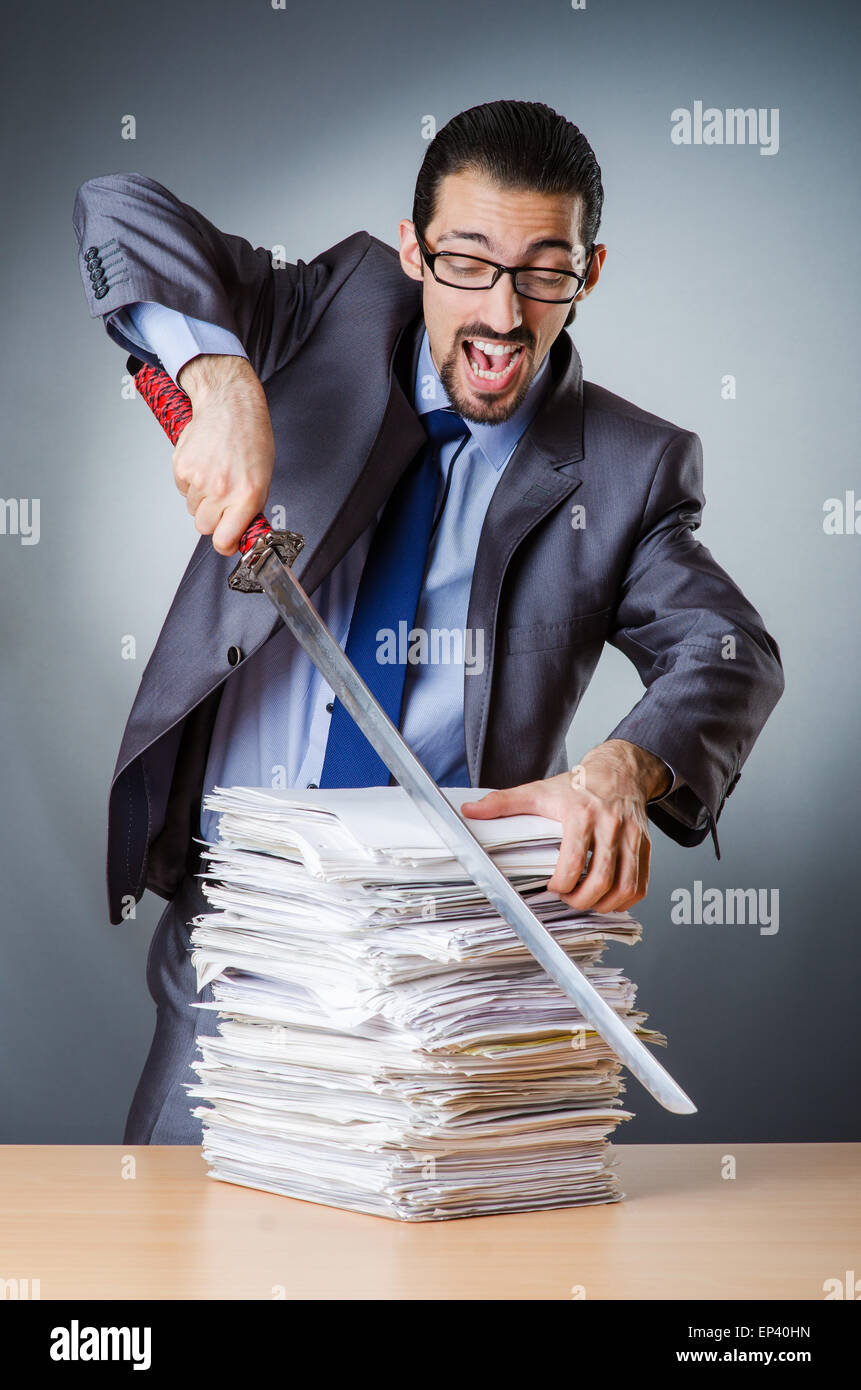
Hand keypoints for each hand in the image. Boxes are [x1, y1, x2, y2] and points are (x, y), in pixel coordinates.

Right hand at [173, 353, 274, 554]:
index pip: (225, 540)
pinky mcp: (181, 466)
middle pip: (204, 527)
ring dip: (201, 499)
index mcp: (247, 495)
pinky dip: (190, 482)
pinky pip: (182, 489)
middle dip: (212, 519)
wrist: (229, 404)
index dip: (225, 544)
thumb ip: (251, 507)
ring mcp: (199, 478)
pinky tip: (204, 464)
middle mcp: (222, 489)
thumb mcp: (264, 476)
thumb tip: (242, 531)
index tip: (227, 541)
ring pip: (192, 508)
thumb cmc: (251, 436)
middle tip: (222, 502)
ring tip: (215, 475)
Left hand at [461, 740, 671, 913]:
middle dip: (581, 899)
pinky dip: (626, 900)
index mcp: (581, 814)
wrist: (620, 770)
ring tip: (588, 902)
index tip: (551, 887)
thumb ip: (504, 802)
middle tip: (568, 898)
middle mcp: (610, 826)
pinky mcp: (644, 846)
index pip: (574, 861)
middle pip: (602, 878)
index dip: (561, 884)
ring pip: (625, 885)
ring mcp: (631, 837)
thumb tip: (470, 810)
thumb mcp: (539, 790)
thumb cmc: (578, 785)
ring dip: (605, 904)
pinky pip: (641, 884)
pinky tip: (609, 899)